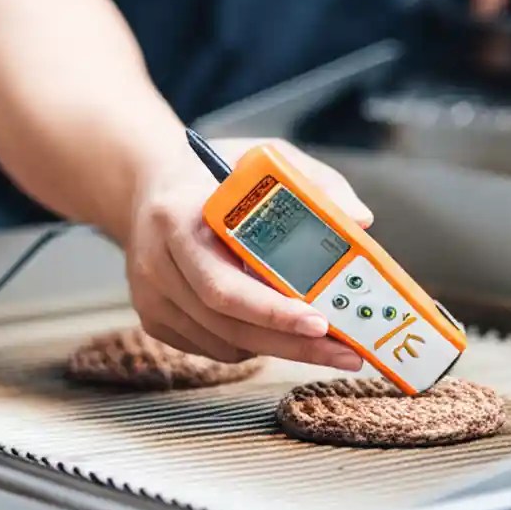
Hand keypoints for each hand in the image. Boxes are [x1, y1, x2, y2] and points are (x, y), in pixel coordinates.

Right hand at [123, 138, 372, 368]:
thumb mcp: (265, 157)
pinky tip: (279, 330)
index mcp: (179, 217)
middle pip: (227, 322)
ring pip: (224, 342)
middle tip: (345, 352)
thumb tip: (360, 221)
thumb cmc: (215, 172)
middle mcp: (157, 262)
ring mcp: (151, 295)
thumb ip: (315, 183)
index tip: (321, 321)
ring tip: (328, 345)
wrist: (150, 185)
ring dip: (280, 347)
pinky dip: (252, 344)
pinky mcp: (155, 317)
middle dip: (292, 343)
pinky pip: (213, 346)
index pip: (225, 282)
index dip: (273, 310)